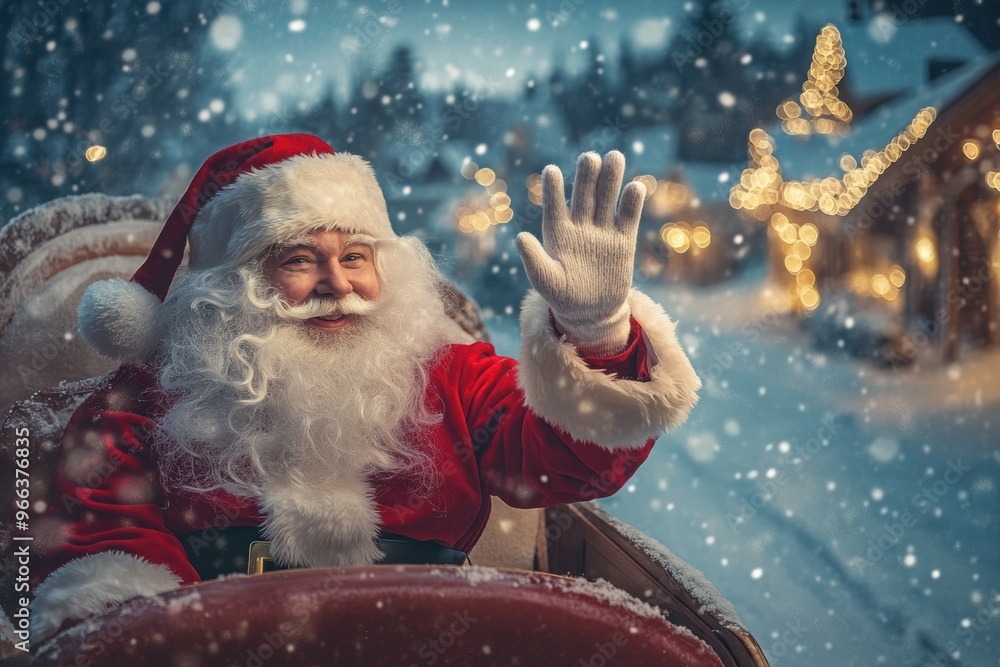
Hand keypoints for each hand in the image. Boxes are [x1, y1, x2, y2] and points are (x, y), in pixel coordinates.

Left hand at [516, 150, 644, 355]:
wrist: (591, 312)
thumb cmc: (563, 296)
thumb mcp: (545, 281)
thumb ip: (534, 260)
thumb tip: (519, 237)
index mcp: (557, 232)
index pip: (554, 206)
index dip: (553, 189)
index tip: (550, 170)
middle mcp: (580, 226)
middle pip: (584, 195)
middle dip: (586, 176)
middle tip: (589, 157)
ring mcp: (602, 231)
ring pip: (607, 199)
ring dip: (611, 179)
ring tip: (615, 157)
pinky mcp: (623, 241)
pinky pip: (627, 217)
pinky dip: (631, 202)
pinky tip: (636, 186)